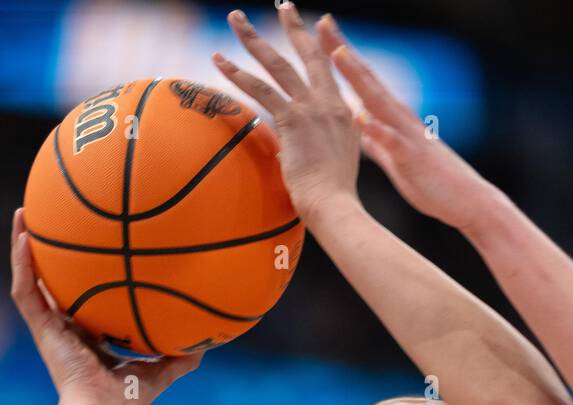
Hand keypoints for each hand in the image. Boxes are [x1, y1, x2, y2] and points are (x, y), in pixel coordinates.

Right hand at [10, 209, 202, 404]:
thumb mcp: (161, 371)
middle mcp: (66, 328)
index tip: (89, 251)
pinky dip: (21, 260)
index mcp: (89, 335)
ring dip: (25, 246)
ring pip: (31, 278)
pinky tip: (24, 232)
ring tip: (24, 213)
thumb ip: (181, 357)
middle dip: (50, 253)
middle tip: (51, 220)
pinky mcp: (40, 328)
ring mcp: (50, 327)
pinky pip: (25, 288)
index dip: (83, 277)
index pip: (83, 299)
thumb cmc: (129, 400)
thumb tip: (207, 344)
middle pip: (54, 282)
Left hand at [212, 5, 359, 225]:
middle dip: (295, 27)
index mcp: (344, 115)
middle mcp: (331, 105)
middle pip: (310, 56)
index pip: (330, 73)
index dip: (321, 49)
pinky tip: (219, 60)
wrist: (336, 208)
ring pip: (278, 64)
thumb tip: (296, 150)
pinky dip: (237, 74)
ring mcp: (313, 110)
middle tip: (285, 5)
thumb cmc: (334, 198)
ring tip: (237, 19)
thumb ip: (323, 148)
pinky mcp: (293, 120)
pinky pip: (260, 89)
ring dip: (254, 39)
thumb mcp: (336, 166)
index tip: (316, 29)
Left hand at [316, 13, 487, 232]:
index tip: (322, 31)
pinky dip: (377, 129)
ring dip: (358, 78)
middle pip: (367, 79)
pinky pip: (393, 142)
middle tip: (324, 23)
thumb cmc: (431, 183)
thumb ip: (378, 143)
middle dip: (344, 51)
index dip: (342, 57)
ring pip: (378, 102)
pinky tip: (361, 119)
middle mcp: (399, 118)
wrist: (466, 201)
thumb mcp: (396, 159)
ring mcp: (406, 135)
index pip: (363, 81)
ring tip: (338, 54)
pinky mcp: (411, 157)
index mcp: (392, 118)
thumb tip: (360, 130)